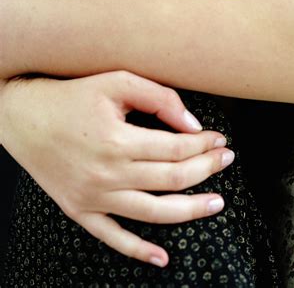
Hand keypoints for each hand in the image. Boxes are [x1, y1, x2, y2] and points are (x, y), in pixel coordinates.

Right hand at [0, 71, 233, 265]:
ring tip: (217, 203)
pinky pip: (113, 238)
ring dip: (191, 210)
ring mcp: (94, 198)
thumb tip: (193, 124)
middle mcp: (108, 174)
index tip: (220, 140)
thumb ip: (159, 98)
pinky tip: (163, 256)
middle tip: (227, 160)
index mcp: (118, 141)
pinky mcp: (80, 211)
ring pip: (154, 212)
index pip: (177, 149)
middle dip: (207, 170)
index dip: (204, 145)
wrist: (22, 116)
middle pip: (172, 180)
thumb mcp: (117, 82)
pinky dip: (139, 250)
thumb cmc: (72, 96)